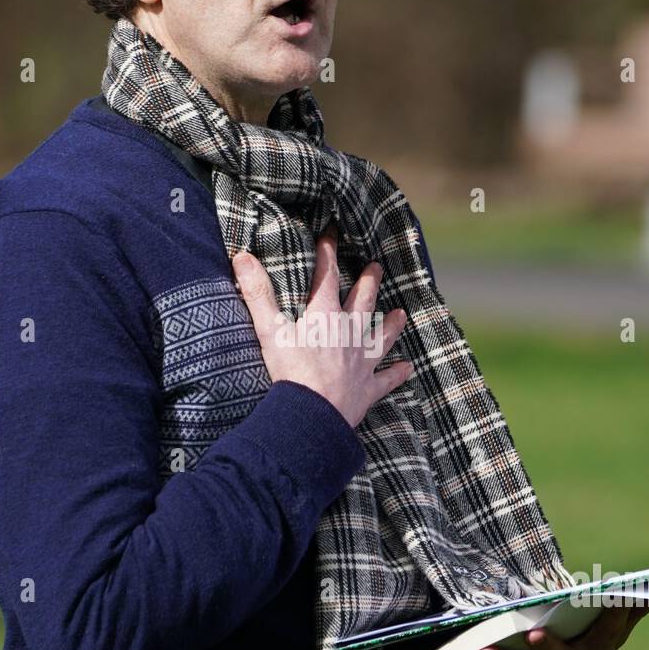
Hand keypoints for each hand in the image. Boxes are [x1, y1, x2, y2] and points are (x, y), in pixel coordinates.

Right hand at [231, 226, 412, 428]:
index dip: (328, 253)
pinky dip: (396, 374)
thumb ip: (257, 293)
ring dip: (391, 324)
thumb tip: (242, 256)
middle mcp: (349, 334)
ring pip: (381, 337)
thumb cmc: (291, 372)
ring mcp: (362, 362)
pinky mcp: (367, 389)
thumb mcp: (269, 330)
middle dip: (368, 283)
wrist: (312, 415)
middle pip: (362, 302)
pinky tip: (406, 368)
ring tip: (401, 313)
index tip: (332, 234)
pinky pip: (386, 379)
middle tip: (376, 267)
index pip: (327, 277)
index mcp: (325, 317)